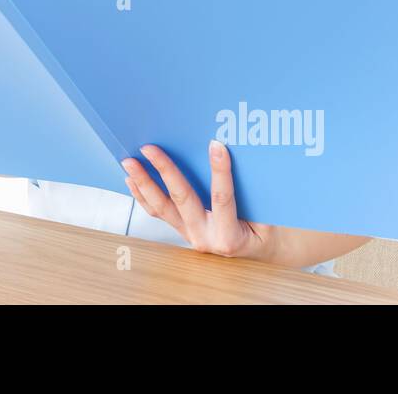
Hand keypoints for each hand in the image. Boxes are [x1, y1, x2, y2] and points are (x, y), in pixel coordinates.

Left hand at [121, 140, 275, 261]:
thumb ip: (254, 192)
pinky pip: (158, 213)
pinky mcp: (181, 230)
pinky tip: (131, 179)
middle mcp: (205, 239)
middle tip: (150, 149)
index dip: (220, 172)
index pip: (223, 199)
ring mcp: (190, 235)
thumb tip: (240, 154)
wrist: (259, 252)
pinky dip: (143, 195)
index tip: (216, 145)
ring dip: (144, 183)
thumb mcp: (268, 216)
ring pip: (162, 208)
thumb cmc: (267, 231)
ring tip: (129, 162)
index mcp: (231, 237)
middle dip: (164, 171)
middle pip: (182, 200)